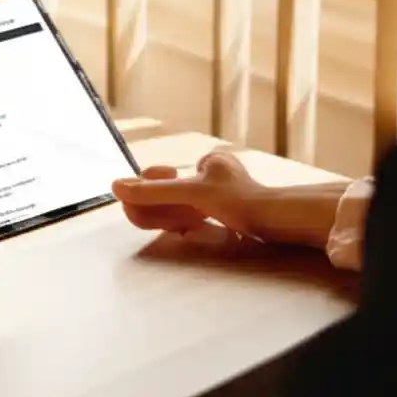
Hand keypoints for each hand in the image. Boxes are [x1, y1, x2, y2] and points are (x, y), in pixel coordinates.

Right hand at [112, 151, 349, 250]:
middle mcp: (215, 178)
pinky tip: (186, 232)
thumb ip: (153, 191)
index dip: (146, 190)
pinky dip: (187, 227)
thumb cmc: (241, 200)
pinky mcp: (230, 219)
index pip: (164, 176)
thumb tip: (116, 186)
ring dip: (167, 218)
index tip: (134, 200)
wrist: (281, 222)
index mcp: (207, 163)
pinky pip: (199, 222)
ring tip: (160, 224)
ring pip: (182, 211)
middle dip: (154, 207)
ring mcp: (223, 200)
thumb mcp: (191, 193)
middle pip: (170, 195)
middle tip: (136, 214)